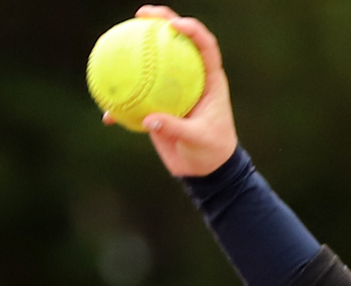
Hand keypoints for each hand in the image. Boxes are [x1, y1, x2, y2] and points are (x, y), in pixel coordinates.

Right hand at [104, 8, 237, 176]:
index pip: (205, 48)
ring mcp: (173, 88)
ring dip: (136, 46)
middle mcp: (192, 78)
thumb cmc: (211, 152)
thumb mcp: (198, 140)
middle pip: (177, 42)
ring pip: (153, 61)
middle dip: (162, 21)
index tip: (174, 24)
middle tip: (141, 13)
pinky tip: (104, 103)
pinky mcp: (157, 100)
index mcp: (209, 81)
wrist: (204, 169)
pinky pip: (136, 91)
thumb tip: (147, 118)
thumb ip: (176, 127)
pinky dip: (120, 94)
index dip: (193, 31)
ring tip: (114, 35)